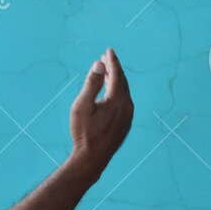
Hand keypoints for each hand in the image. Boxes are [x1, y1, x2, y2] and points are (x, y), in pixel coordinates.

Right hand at [68, 49, 132, 178]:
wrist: (92, 159)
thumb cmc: (84, 133)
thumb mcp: (82, 105)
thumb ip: (92, 83)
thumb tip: (99, 64)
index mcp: (117, 99)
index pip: (117, 74)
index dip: (112, 61)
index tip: (108, 50)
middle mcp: (127, 106)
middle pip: (122, 82)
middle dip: (115, 69)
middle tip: (106, 58)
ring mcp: (128, 116)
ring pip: (125, 92)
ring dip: (116, 81)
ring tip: (108, 73)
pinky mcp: (126, 124)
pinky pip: (125, 102)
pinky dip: (118, 93)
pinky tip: (111, 94)